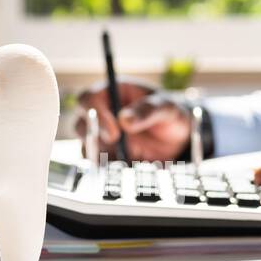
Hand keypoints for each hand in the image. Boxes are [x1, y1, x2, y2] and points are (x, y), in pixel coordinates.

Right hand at [75, 81, 190, 161]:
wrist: (178, 138)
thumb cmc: (170, 114)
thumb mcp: (166, 107)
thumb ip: (148, 110)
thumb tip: (125, 120)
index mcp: (112, 93)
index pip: (89, 98)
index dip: (95, 112)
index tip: (114, 130)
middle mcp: (102, 114)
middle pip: (82, 123)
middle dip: (95, 135)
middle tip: (116, 141)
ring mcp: (103, 136)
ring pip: (87, 145)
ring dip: (102, 152)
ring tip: (126, 154)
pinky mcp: (107, 155)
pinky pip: (98, 163)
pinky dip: (109, 167)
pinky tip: (127, 164)